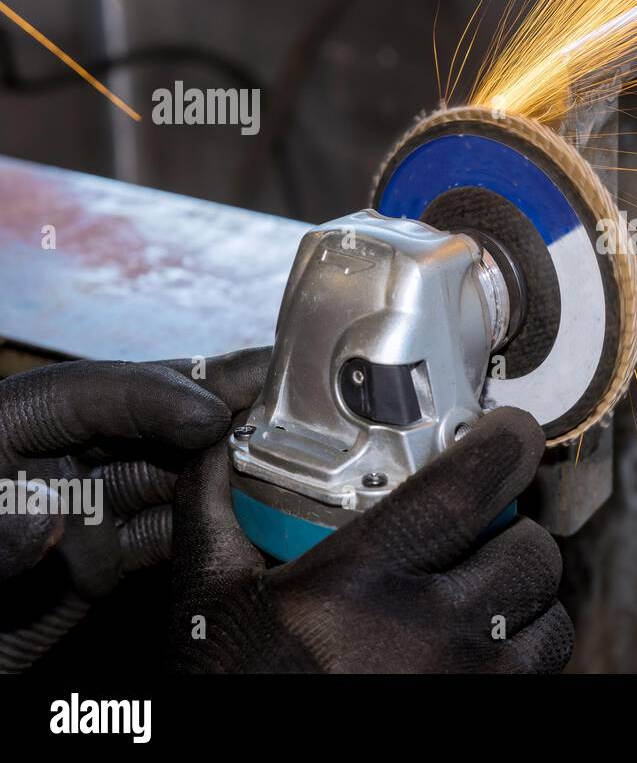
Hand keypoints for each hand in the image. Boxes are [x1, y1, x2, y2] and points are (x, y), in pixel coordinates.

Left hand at [0, 348, 268, 669]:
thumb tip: (48, 515)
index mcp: (11, 425)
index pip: (97, 390)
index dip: (162, 394)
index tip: (213, 416)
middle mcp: (56, 456)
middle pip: (154, 419)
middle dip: (224, 407)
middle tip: (297, 397)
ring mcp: (85, 505)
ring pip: (175, 472)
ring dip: (232, 465)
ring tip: (299, 451)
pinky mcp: (104, 555)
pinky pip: (172, 528)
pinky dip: (218, 522)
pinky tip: (260, 513)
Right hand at [171, 406, 572, 672]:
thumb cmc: (231, 694)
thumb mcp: (208, 606)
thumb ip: (215, 515)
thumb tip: (208, 445)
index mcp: (354, 584)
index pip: (462, 489)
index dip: (505, 446)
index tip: (513, 432)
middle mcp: (424, 633)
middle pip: (529, 552)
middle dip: (515, 536)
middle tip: (485, 539)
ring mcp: (465, 687)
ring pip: (549, 619)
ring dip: (526, 602)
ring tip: (487, 598)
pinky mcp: (484, 725)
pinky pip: (541, 675)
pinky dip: (521, 657)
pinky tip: (478, 653)